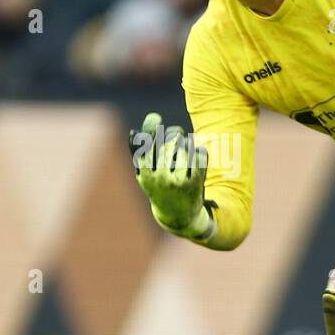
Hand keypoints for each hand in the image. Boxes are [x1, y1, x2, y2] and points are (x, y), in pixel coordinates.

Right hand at [129, 112, 212, 239]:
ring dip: (187, 143)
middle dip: (174, 133)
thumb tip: (134, 132)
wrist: (177, 216)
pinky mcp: (195, 183)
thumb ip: (138, 154)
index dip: (151, 127)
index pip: (149, 142)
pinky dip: (199, 151)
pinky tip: (197, 154)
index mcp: (146, 174)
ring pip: (185, 147)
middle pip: (169, 141)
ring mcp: (179, 181)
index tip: (155, 118)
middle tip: (177, 132)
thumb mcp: (144, 175)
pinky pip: (199, 155)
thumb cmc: (158, 189)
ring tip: (185, 148)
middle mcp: (161, 178)